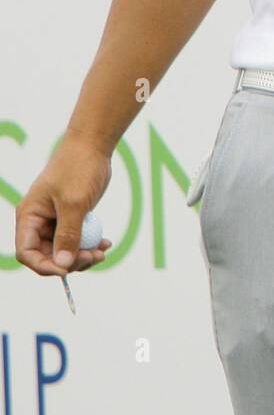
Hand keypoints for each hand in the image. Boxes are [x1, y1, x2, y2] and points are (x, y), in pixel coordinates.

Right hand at [15, 133, 112, 276]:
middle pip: (48, 255)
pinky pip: (76, 239)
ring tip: (103, 250)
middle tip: (95, 256)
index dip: (44, 266)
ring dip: (83, 255)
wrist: (93, 144)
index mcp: (30, 216)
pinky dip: (89, 244)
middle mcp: (38, 221)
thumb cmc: (78, 168)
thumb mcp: (74, 203)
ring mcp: (55, 219)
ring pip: (64, 250)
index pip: (27, 252)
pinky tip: (106, 243)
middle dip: (71, 261)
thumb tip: (64, 266)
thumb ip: (68, 235)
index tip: (67, 270)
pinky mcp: (71, 217)